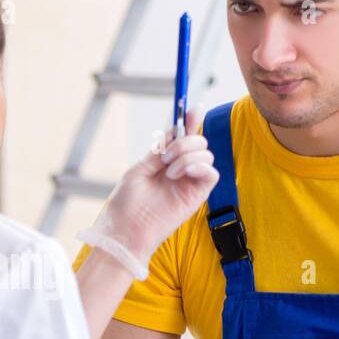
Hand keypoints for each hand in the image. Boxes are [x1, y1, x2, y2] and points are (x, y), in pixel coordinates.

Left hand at [85, 107, 218, 265]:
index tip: (193, 108)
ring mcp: (190, 183)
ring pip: (206, 153)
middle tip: (165, 155)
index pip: (184, 137)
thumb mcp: (140, 168)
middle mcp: (181, 171)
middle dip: (185, 140)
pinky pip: (212, 172)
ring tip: (168, 171)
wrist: (126, 230)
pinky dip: (199, 166)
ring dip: (187, 155)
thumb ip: (160, 149)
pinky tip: (180, 174)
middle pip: (199, 141)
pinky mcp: (197, 195)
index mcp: (166, 162)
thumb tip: (176, 127)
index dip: (190, 121)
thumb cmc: (126, 204)